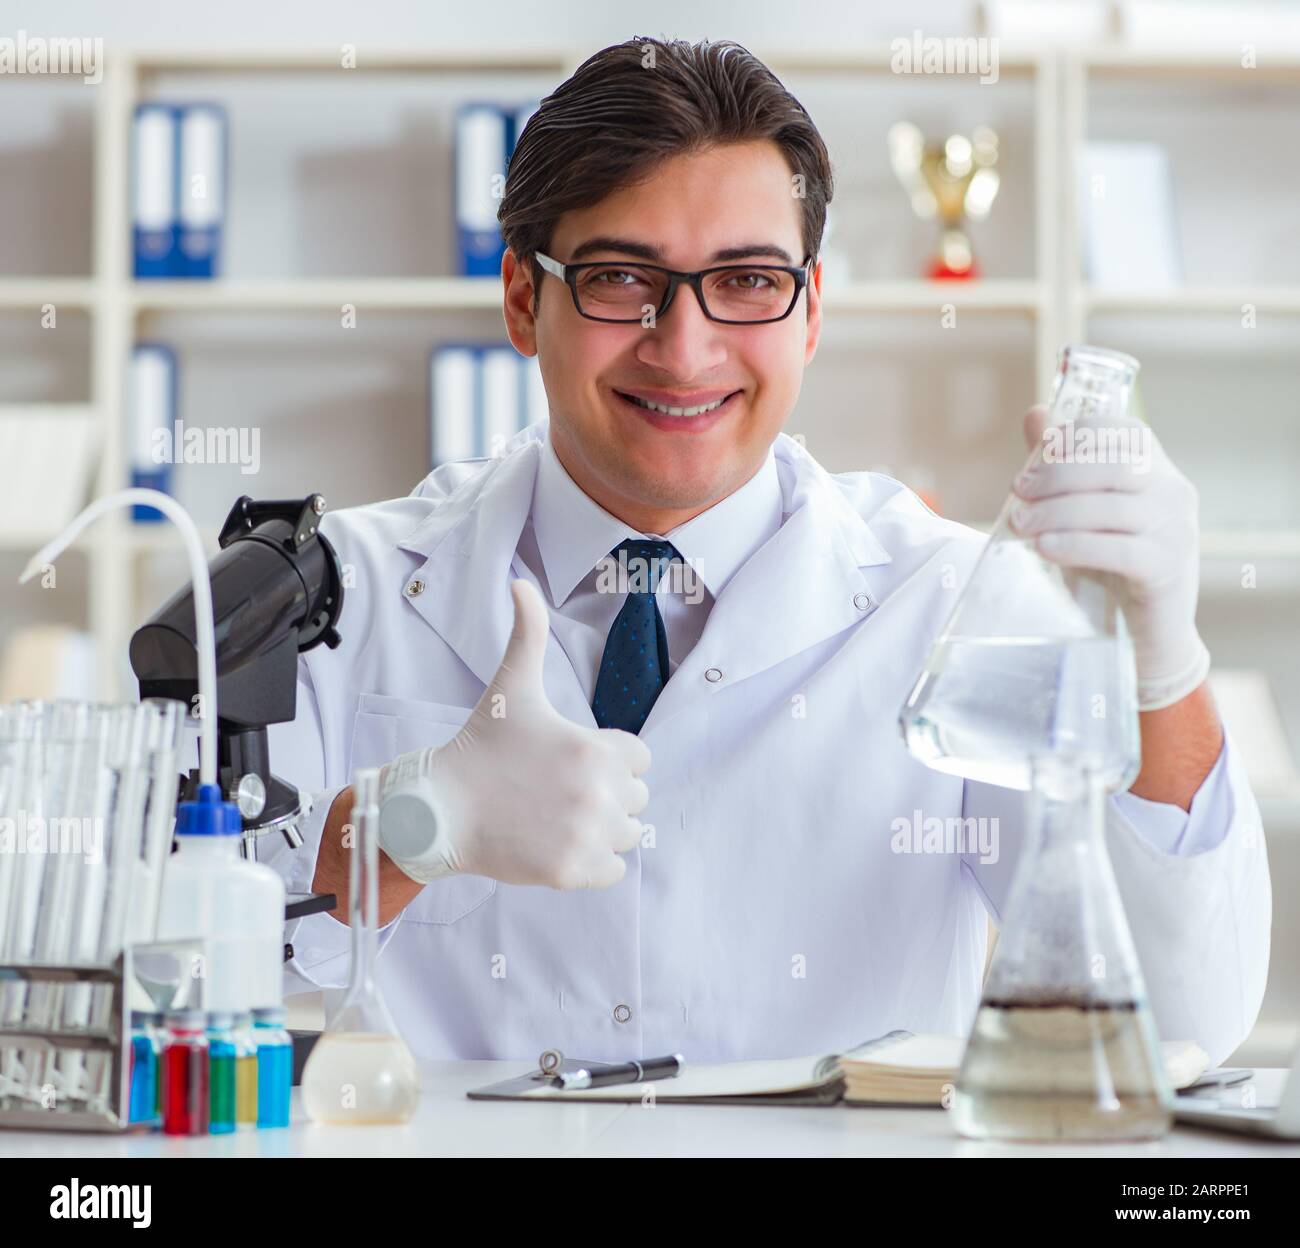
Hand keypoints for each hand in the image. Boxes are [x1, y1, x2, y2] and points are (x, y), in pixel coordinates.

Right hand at [378, 579, 650, 888]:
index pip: (638, 759)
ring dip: (604, 827)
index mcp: (595, 750)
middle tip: (560, 790)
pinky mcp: (573, 871)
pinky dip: (595, 862)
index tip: (571, 760)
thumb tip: (520, 583)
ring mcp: (587, 836)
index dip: (608, 758)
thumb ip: (527, 633)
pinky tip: (561, 843)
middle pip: (636, 796)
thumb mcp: (510, 686)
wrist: (440, 809)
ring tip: (560, 816)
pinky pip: (613, 869)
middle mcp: (599, 794)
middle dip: (607, 792)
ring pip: (628, 833)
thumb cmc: (481, 746)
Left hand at [1007, 403, 1209, 709]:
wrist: (1144, 635)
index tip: (1035, 457)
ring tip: (1021, 523)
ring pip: (1113, 506)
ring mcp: (1176, 531)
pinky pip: (1120, 549)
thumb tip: (1035, 413)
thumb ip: (1060, 464)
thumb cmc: (1108, 566)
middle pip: (1116, 464)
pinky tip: (1045, 547)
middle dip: (1058, 475)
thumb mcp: (1080, 510)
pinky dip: (1077, 544)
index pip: (1124, 430)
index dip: (1077, 436)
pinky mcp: (1167, 569)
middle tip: (1018, 492)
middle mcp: (1173, 492)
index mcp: (1156, 469)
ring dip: (1057, 511)